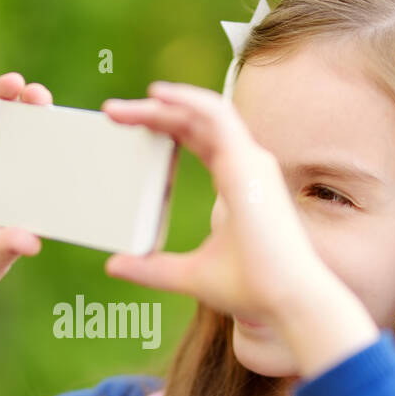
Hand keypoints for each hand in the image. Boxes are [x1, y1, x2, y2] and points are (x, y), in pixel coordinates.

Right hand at [0, 74, 49, 380]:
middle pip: (26, 133)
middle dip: (35, 112)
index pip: (49, 163)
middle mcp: (6, 173)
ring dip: (4, 98)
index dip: (59, 142)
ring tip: (13, 83)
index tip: (68, 126)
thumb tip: (31, 243)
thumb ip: (5, 250)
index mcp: (26, 197)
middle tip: (40, 97)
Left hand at [100, 81, 378, 374]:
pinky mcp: (248, 163)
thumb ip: (151, 268)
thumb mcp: (187, 274)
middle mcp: (245, 165)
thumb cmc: (250, 288)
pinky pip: (216, 115)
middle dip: (154, 111)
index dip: (165, 127)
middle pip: (196, 121)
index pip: (197, 140)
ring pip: (204, 112)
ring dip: (164, 103)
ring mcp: (250, 161)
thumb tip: (113, 264)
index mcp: (236, 182)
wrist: (283, 299)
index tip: (126, 126)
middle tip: (111, 112)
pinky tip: (157, 96)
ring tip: (123, 107)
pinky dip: (187, 101)